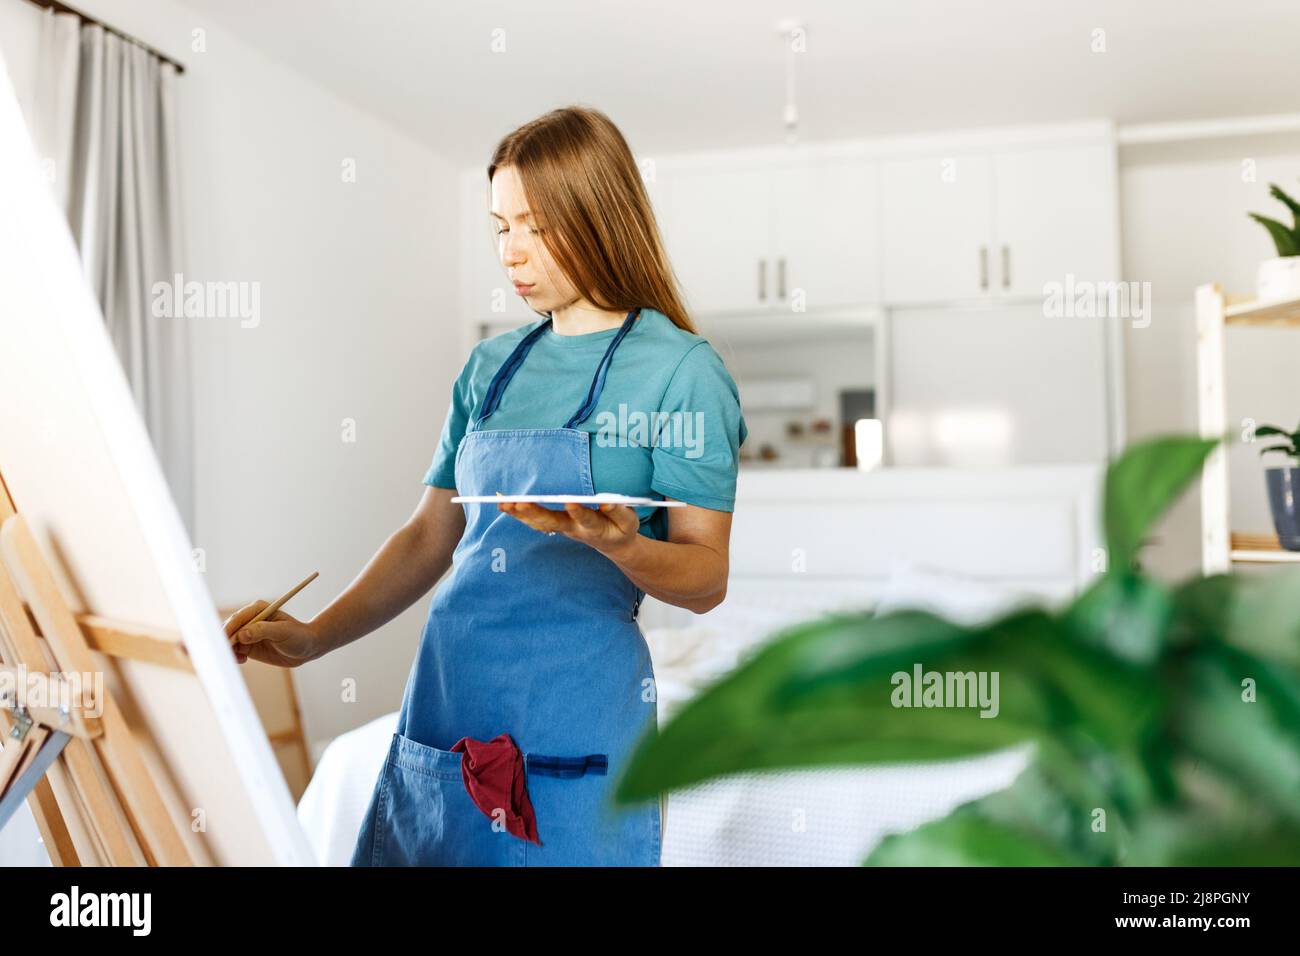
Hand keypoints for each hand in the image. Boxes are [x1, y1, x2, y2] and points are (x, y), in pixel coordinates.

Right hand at [223, 601, 319, 667]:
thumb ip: (262, 631)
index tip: (223, 642)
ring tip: (240, 659)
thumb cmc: (298, 636)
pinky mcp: (248, 645)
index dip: (228, 630)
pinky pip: (233, 650)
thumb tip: (242, 634)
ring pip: (229, 640)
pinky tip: (242, 660)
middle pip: (229, 629)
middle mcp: (250, 619)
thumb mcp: (283, 632)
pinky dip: (233, 655)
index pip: (237, 618)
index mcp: (258, 609)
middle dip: (225, 641)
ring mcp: (248, 632)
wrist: (306, 648)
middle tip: (226, 655)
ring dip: (229, 650)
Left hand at [498, 501, 639, 556]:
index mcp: (595, 527)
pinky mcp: (555, 526)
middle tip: (520, 502)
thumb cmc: (621, 529)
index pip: (587, 520)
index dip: (579, 512)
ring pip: (539, 524)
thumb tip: (607, 500)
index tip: (571, 502)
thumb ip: (619, 511)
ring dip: (521, 514)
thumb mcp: (629, 522)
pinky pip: (534, 521)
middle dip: (535, 513)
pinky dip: (518, 513)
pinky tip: (503, 503)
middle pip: (553, 523)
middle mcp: (574, 529)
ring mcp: (563, 529)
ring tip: (504, 502)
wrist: (614, 544)